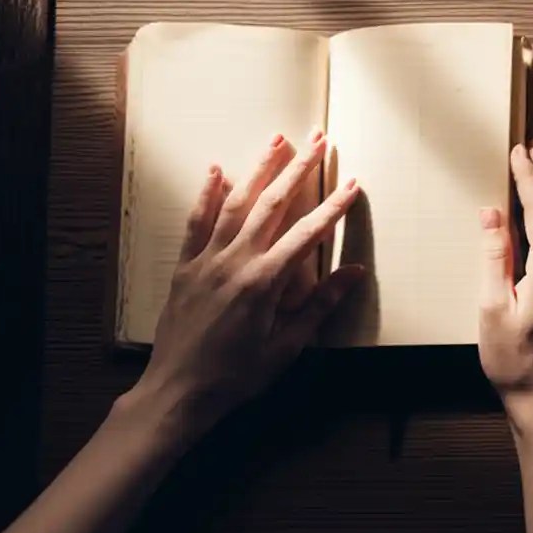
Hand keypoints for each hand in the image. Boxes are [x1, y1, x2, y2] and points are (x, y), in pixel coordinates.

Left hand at [127, 131, 363, 435]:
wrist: (178, 392)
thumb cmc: (237, 376)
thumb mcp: (287, 347)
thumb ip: (320, 305)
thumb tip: (353, 273)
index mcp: (264, 282)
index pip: (308, 234)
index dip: (333, 206)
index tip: (353, 184)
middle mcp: (234, 262)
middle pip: (271, 204)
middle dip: (297, 169)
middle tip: (317, 141)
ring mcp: (206, 261)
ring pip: (235, 203)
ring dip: (258, 169)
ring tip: (276, 140)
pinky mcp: (185, 267)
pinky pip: (196, 222)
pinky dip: (207, 194)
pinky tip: (217, 170)